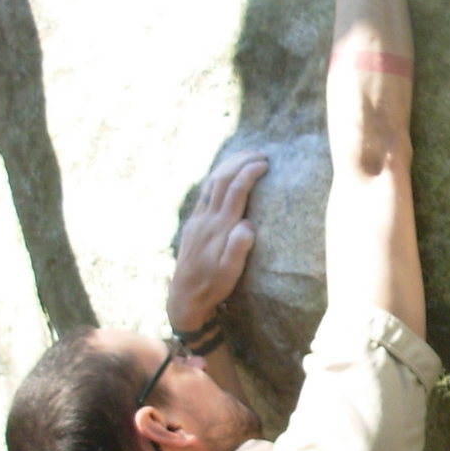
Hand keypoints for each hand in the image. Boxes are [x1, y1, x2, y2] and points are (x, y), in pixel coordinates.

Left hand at [167, 149, 267, 331]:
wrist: (184, 296)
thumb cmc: (212, 286)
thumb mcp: (229, 273)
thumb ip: (238, 248)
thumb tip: (248, 224)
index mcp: (218, 228)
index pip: (235, 191)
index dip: (249, 173)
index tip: (265, 164)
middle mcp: (206, 219)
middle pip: (221, 180)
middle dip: (240, 162)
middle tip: (260, 154)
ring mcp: (197, 219)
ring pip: (211, 183)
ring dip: (228, 165)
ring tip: (244, 155)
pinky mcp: (193, 224)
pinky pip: (205, 192)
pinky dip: (217, 176)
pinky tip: (224, 174)